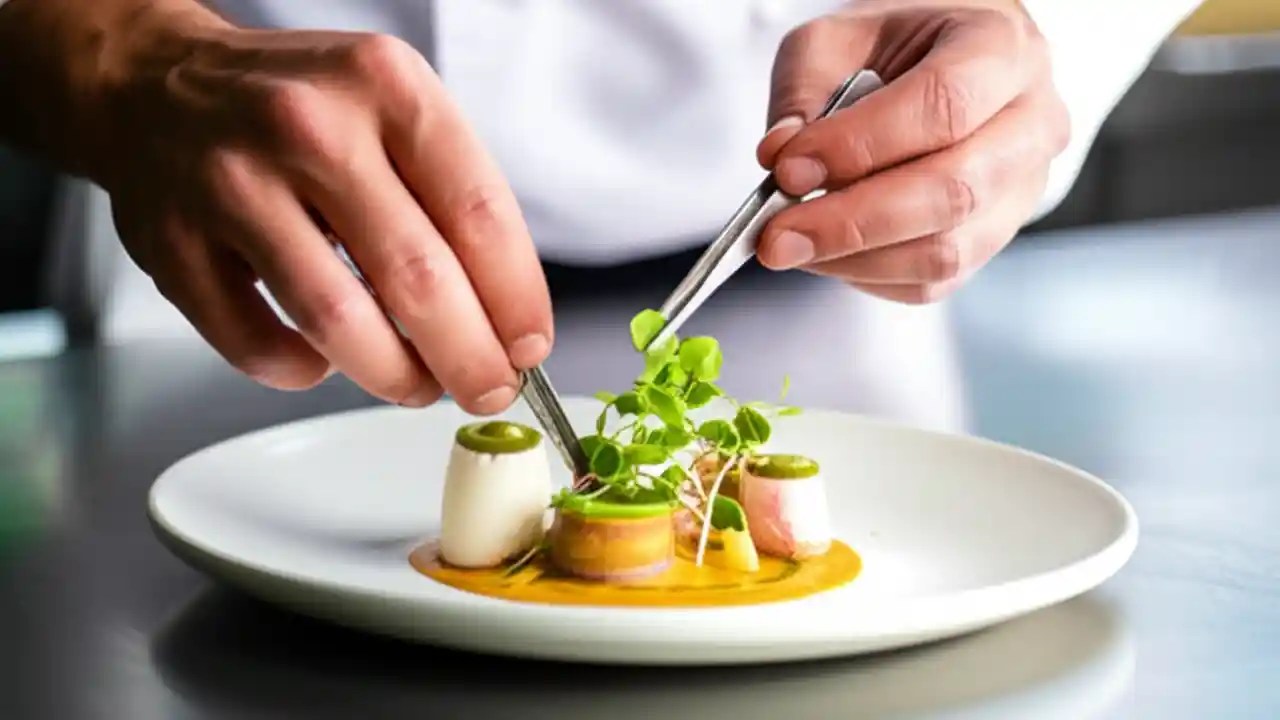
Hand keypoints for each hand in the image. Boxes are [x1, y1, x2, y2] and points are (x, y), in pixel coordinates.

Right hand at [96, 11, 550, 412]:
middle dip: (470, 358)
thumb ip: (451, 197)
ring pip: (339, 324)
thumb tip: (507, 319)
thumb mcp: (392, 107)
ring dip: (396, 376)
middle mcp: (308, 127)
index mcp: (384, 86)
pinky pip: (257, 346)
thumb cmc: (299, 108)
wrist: (155, 85)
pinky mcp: (171, 244)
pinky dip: (302, 372)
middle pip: (418, 280)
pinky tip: (323, 359)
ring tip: (419, 385)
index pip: (479, 214)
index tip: (530, 347)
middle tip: (488, 388)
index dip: (516, 300)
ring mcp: (231, 185)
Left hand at [755, 0, 1069, 302]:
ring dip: (854, 259)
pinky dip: (868, 276)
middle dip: (851, 223)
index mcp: (1000, 48)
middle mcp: (1031, 122)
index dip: (860, 146)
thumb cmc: (893, 48)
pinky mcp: (996, 238)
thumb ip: (802, 93)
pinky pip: (933, 282)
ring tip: (791, 244)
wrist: (944, 64)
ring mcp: (1023, 189)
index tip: (789, 171)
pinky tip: (828, 252)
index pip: (942, 106)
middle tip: (776, 237)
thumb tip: (780, 155)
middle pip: (953, 191)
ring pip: (946, 250)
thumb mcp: (836, 41)